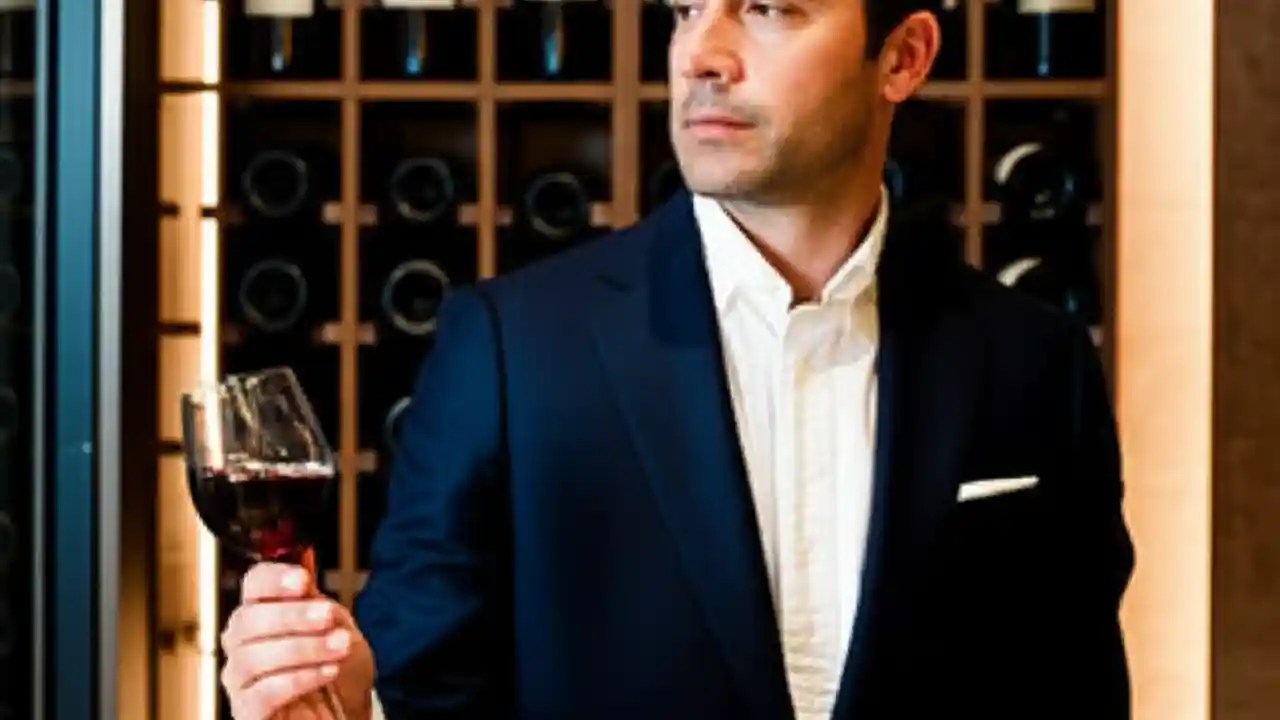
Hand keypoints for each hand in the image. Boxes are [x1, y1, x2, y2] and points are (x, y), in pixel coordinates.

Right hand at [220, 555, 374, 719]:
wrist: (347, 712)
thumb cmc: (338, 668)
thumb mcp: (341, 630)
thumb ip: (322, 607)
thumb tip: (305, 582)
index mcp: (263, 611)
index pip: (253, 584)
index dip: (274, 579)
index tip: (303, 580)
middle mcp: (242, 643)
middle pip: (248, 619)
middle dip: (291, 616)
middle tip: (327, 616)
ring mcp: (240, 680)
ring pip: (253, 657)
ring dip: (302, 648)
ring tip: (339, 647)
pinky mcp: (248, 713)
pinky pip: (262, 694)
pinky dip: (298, 679)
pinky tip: (327, 671)